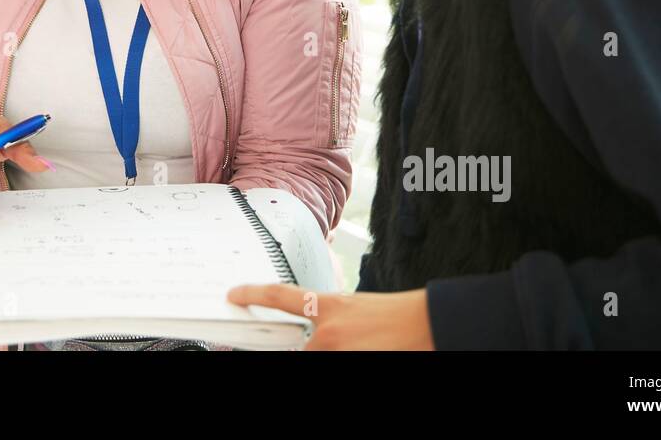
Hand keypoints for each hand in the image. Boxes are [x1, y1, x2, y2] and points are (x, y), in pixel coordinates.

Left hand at [227, 284, 433, 349]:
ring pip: (313, 359)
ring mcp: (338, 353)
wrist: (426, 324)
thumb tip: (311, 333)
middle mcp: (327, 332)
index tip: (233, 294)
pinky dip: (344, 358)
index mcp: (329, 307)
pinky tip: (363, 349)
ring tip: (361, 345)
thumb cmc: (395, 316)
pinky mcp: (352, 365)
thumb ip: (327, 318)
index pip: (280, 296)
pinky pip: (334, 367)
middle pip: (298, 351)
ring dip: (336, 353)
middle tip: (340, 342)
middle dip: (307, 351)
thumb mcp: (355, 309)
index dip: (252, 293)